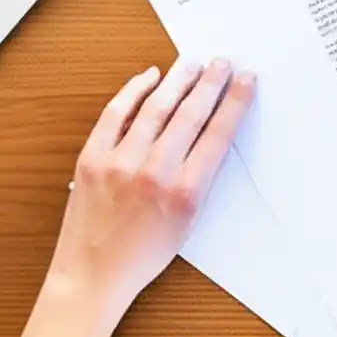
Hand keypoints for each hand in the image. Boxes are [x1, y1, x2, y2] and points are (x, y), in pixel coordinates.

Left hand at [50, 59, 255, 315]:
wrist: (93, 274)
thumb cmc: (143, 255)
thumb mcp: (188, 223)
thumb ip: (200, 180)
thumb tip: (210, 133)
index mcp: (185, 193)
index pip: (218, 135)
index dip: (234, 102)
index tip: (245, 79)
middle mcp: (154, 173)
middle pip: (190, 115)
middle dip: (211, 83)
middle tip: (223, 62)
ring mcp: (120, 163)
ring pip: (155, 108)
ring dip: (178, 80)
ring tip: (193, 63)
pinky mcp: (92, 158)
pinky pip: (115, 113)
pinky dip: (133, 91)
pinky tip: (150, 77)